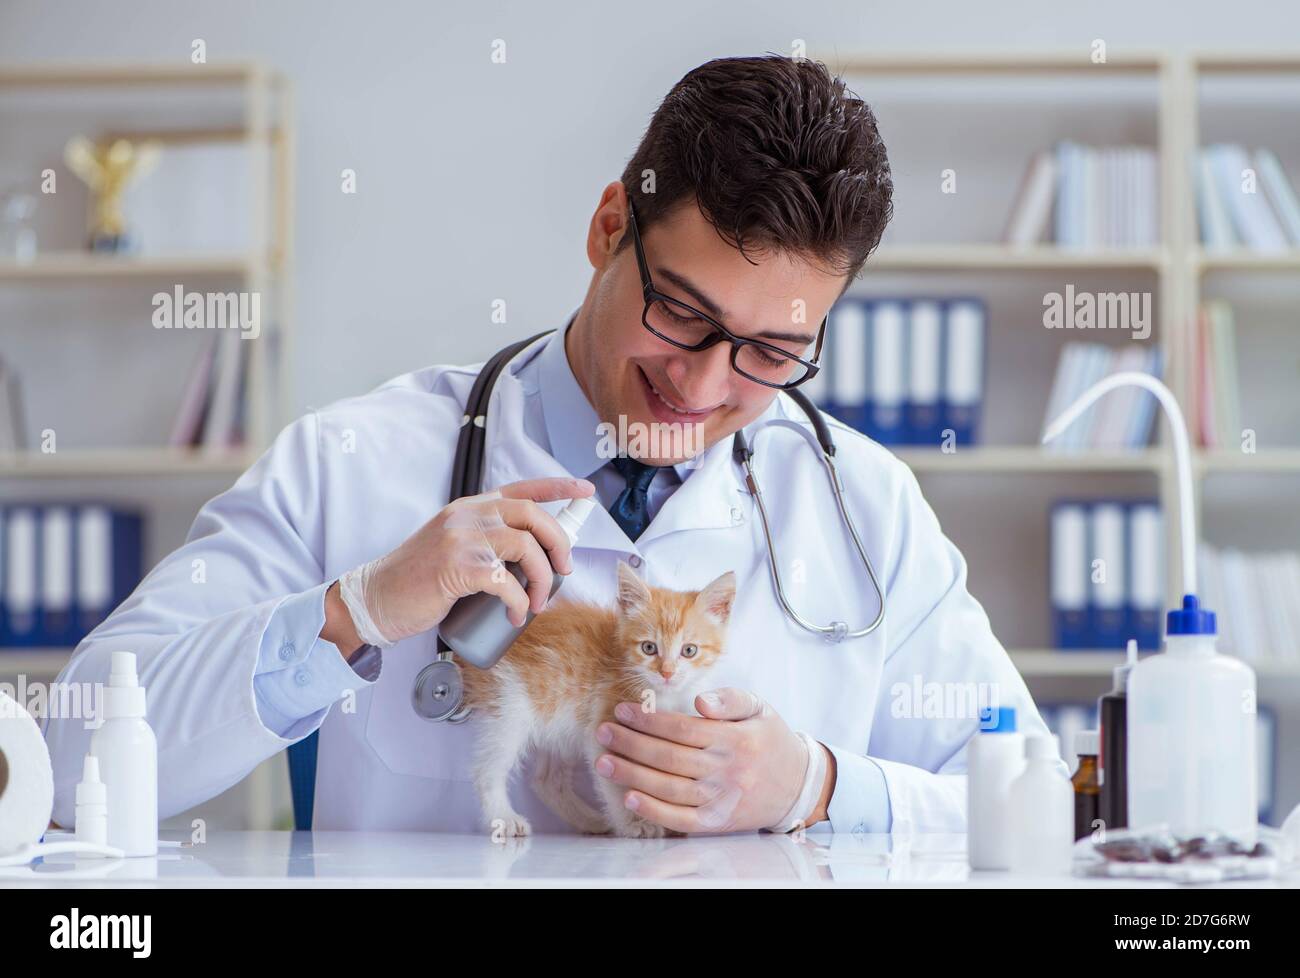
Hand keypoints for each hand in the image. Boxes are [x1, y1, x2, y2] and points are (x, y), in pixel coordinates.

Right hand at [322, 476, 594, 652]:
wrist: (377, 598)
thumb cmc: (419, 580)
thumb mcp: (453, 545)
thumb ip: (484, 540)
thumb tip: (529, 557)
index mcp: (470, 507)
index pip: (522, 488)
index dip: (559, 486)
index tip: (586, 491)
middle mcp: (467, 515)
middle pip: (532, 515)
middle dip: (559, 543)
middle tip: (564, 570)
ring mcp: (461, 539)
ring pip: (525, 546)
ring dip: (544, 578)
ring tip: (539, 602)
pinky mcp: (456, 568)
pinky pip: (506, 582)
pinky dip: (519, 603)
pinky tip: (517, 617)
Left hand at [594, 687, 833, 833]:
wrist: (797, 786)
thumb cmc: (771, 741)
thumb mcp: (760, 709)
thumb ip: (730, 698)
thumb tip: (700, 700)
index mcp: (736, 739)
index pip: (682, 729)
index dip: (649, 720)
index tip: (623, 710)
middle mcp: (727, 771)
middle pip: (669, 757)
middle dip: (630, 743)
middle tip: (603, 731)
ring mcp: (721, 800)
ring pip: (669, 788)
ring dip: (632, 774)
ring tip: (603, 760)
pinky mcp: (717, 823)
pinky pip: (680, 820)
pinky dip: (653, 810)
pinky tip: (629, 796)